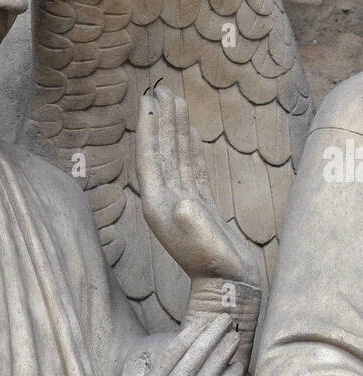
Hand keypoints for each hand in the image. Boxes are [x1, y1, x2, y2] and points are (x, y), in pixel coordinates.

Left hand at [136, 86, 258, 285]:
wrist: (229, 286)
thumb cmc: (217, 266)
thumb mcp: (203, 244)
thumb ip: (191, 221)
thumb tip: (182, 204)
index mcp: (158, 206)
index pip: (148, 158)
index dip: (148, 128)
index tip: (146, 100)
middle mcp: (165, 200)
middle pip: (159, 151)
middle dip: (159, 121)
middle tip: (158, 89)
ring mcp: (181, 201)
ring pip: (175, 156)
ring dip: (174, 128)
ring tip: (174, 100)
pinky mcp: (199, 204)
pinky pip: (191, 167)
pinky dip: (189, 147)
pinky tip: (188, 131)